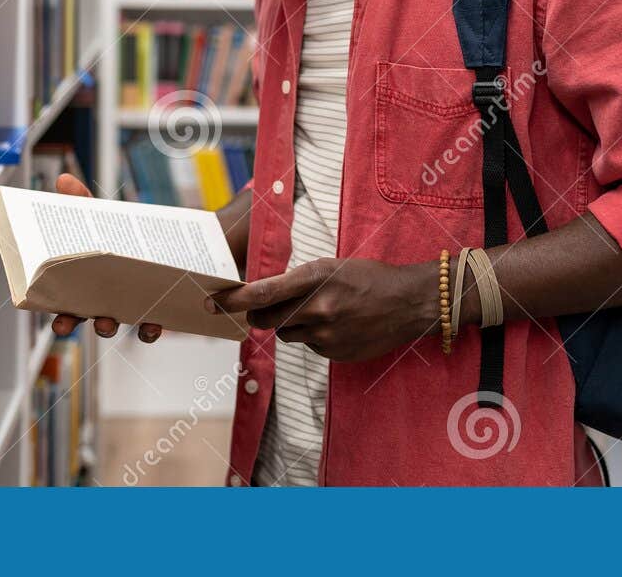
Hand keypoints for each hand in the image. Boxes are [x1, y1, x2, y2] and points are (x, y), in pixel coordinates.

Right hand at [50, 173, 162, 343]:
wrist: (166, 237)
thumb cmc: (123, 234)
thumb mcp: (102, 216)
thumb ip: (83, 200)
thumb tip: (64, 181)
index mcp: (88, 283)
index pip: (68, 305)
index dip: (62, 318)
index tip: (56, 322)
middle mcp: (106, 300)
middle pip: (85, 318)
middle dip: (75, 325)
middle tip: (67, 325)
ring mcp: (129, 306)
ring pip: (116, 325)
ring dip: (108, 327)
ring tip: (107, 322)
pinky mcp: (154, 308)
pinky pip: (150, 326)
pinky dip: (150, 329)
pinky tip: (151, 325)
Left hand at [208, 257, 436, 361]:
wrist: (409, 302)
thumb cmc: (368, 278)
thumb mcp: (331, 267)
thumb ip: (298, 281)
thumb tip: (263, 297)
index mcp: (315, 277)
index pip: (262, 292)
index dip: (232, 300)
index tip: (212, 302)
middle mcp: (317, 308)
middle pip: (266, 320)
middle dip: (260, 315)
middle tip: (265, 309)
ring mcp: (326, 335)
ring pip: (286, 335)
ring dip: (291, 326)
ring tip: (320, 312)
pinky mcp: (334, 354)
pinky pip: (309, 347)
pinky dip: (314, 338)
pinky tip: (337, 326)